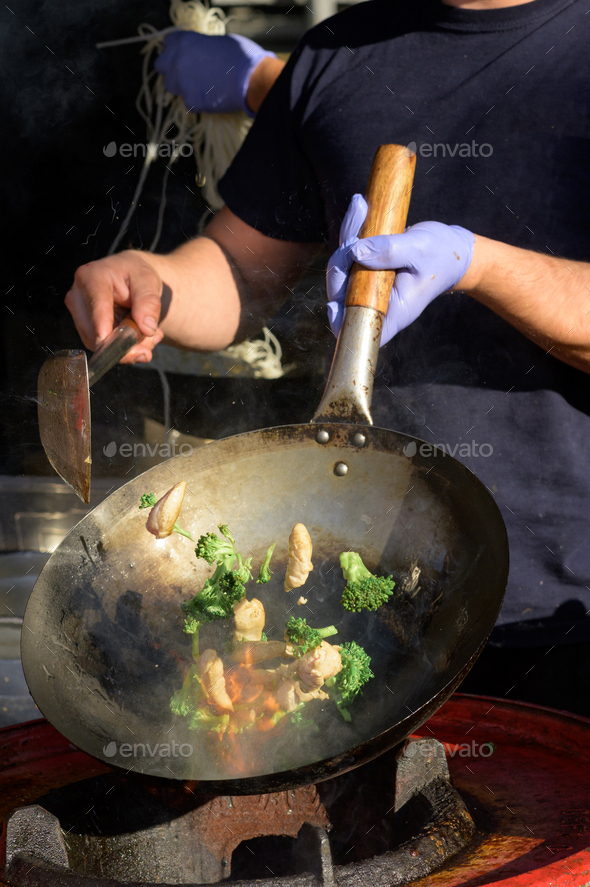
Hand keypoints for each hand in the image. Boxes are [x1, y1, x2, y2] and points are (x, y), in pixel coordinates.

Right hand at [65, 252, 165, 363]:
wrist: (130, 279)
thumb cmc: (136, 275)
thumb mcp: (148, 281)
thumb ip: (149, 302)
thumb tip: (147, 328)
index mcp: (91, 277)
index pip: (96, 306)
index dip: (104, 328)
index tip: (114, 345)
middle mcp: (78, 297)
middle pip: (94, 332)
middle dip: (124, 345)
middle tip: (152, 343)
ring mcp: (79, 315)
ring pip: (99, 344)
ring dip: (128, 348)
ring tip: (149, 335)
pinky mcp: (85, 329)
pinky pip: (103, 347)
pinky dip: (124, 348)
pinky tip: (139, 337)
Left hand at [154, 31, 275, 115]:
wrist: (252, 79)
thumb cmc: (241, 56)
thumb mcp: (219, 42)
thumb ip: (202, 48)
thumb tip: (202, 55)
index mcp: (185, 41)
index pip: (168, 43)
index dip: (176, 49)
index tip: (183, 54)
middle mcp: (178, 61)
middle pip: (161, 65)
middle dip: (171, 68)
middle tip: (186, 73)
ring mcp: (182, 83)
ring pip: (171, 87)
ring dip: (182, 86)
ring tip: (200, 87)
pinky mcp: (191, 102)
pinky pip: (189, 103)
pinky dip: (198, 102)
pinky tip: (212, 98)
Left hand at [326, 194, 474, 344]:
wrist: (450, 247)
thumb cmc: (441, 255)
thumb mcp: (419, 250)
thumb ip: (389, 251)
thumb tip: (355, 252)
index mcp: (393, 311)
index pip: (361, 327)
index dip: (341, 320)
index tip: (334, 305)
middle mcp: (377, 301)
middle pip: (341, 293)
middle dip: (340, 263)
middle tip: (355, 234)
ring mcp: (369, 285)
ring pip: (342, 267)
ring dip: (346, 237)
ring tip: (360, 207)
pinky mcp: (366, 267)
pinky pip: (350, 251)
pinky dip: (352, 229)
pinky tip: (360, 206)